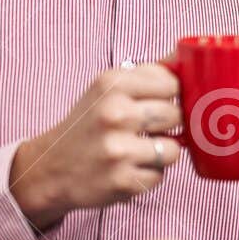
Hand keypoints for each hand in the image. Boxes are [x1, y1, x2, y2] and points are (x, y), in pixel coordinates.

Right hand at [9, 64, 181, 229]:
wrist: (51, 168)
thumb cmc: (89, 124)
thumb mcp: (108, 88)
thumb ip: (148, 74)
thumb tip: (187, 58)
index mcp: (112, 84)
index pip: (172, 83)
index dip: (169, 96)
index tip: (156, 102)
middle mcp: (114, 113)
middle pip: (176, 115)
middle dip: (166, 124)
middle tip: (144, 129)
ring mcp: (119, 149)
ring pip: (173, 148)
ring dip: (160, 152)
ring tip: (137, 150)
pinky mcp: (123, 181)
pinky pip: (160, 176)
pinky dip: (148, 174)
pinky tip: (127, 168)